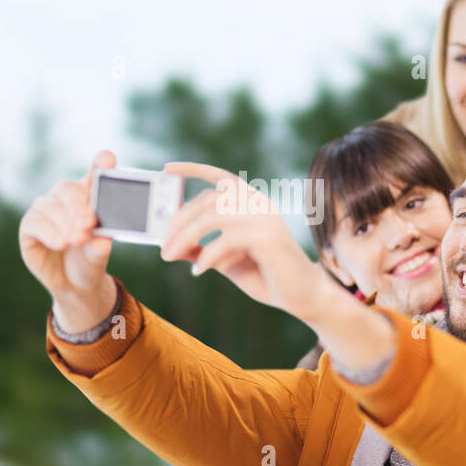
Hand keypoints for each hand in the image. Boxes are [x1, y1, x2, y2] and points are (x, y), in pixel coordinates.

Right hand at [19, 150, 118, 332]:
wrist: (74, 284)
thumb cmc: (90, 261)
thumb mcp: (99, 255)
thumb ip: (100, 246)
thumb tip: (102, 241)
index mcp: (89, 196)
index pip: (95, 172)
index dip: (101, 164)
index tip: (108, 160)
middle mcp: (66, 197)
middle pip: (69, 189)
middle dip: (79, 206)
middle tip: (89, 225)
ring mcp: (46, 208)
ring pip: (52, 205)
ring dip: (65, 222)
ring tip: (77, 240)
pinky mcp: (29, 225)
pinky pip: (35, 222)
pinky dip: (49, 232)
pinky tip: (61, 243)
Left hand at [159, 162, 336, 322]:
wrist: (302, 296)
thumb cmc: (265, 274)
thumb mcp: (223, 260)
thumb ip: (200, 248)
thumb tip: (169, 245)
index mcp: (252, 202)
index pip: (220, 177)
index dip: (193, 170)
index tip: (167, 169)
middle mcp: (259, 203)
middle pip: (207, 201)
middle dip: (178, 223)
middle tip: (162, 247)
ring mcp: (264, 218)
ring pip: (211, 217)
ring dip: (184, 237)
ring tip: (169, 256)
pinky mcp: (267, 237)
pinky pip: (225, 241)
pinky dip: (207, 257)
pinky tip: (198, 272)